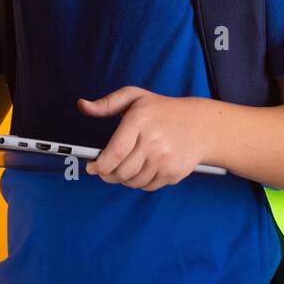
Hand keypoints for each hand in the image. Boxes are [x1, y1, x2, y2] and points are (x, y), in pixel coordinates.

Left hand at [77, 86, 209, 190]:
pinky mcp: (173, 173)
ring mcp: (165, 160)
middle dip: (107, 175)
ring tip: (123, 167)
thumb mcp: (134, 97)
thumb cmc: (163, 110)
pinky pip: (147, 186)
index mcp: (140, 121)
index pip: (114, 153)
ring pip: (132, 182)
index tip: (91, 167)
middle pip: (121, 172)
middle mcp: (154, 142)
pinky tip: (141, 169)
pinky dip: (139, 182)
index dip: (99, 165)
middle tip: (104, 170)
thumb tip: (82, 105)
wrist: (201, 125)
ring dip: (123, 179)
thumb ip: (107, 103)